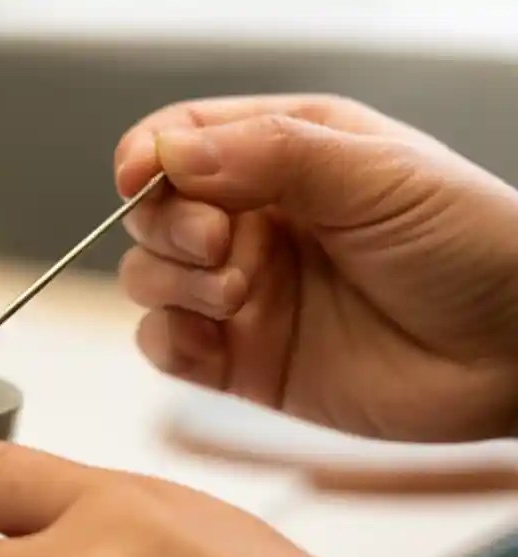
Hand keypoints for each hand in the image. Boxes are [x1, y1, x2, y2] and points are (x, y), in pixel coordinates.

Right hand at [115, 94, 517, 441]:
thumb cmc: (472, 246)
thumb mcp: (378, 174)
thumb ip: (271, 152)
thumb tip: (168, 153)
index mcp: (285, 156)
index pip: (182, 139)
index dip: (148, 155)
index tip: (139, 176)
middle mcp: (254, 222)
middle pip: (153, 213)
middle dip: (167, 226)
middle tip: (220, 244)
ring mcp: (243, 294)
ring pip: (149, 278)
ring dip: (172, 284)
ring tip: (239, 295)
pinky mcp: (242, 361)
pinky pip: (164, 347)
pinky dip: (167, 341)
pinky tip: (211, 339)